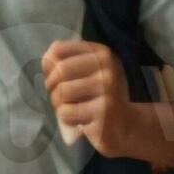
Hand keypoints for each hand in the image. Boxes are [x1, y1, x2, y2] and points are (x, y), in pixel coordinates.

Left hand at [42, 40, 137, 156]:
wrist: (126, 124)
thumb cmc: (100, 96)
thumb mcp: (89, 72)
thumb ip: (66, 61)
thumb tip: (46, 59)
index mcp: (101, 53)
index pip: (59, 49)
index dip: (48, 65)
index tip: (53, 76)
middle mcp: (107, 68)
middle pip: (60, 71)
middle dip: (51, 86)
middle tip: (58, 96)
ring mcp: (107, 90)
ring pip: (62, 92)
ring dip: (58, 103)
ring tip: (68, 107)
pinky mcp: (103, 113)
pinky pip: (67, 113)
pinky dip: (66, 118)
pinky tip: (78, 120)